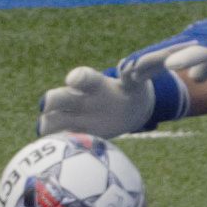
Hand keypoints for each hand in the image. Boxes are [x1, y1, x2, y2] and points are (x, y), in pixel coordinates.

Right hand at [38, 58, 179, 137]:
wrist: (129, 108)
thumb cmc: (133, 87)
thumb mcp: (141, 78)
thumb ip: (145, 68)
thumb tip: (158, 56)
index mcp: (96, 83)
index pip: (83, 77)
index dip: (77, 77)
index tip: (74, 79)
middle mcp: (78, 99)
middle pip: (57, 97)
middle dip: (52, 100)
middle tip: (48, 105)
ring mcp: (73, 117)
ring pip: (49, 120)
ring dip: (49, 125)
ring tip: (53, 131)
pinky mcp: (74, 135)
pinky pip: (58, 140)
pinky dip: (55, 145)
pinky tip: (58, 150)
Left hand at [122, 0, 206, 82]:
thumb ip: (206, 66)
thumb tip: (195, 79)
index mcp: (190, 45)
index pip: (162, 56)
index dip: (145, 65)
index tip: (126, 74)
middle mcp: (191, 40)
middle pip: (161, 53)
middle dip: (141, 63)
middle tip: (121, 72)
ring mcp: (201, 40)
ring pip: (173, 51)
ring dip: (153, 60)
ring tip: (134, 69)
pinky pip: (197, 52)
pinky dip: (183, 59)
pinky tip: (171, 65)